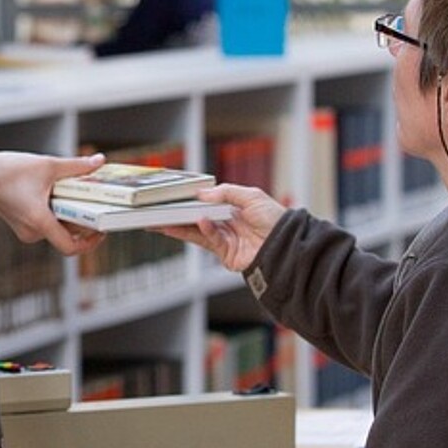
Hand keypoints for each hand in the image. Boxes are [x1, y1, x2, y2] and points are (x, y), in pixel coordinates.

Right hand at [0, 150, 106, 255]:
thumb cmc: (3, 173)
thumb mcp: (47, 165)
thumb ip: (76, 166)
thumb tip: (98, 162)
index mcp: (40, 222)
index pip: (71, 247)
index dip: (91, 242)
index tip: (101, 229)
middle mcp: (33, 231)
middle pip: (68, 233)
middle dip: (82, 217)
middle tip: (94, 201)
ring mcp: (27, 229)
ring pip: (57, 225)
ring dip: (68, 211)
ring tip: (73, 190)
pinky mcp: (23, 223)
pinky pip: (46, 221)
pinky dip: (56, 209)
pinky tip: (57, 190)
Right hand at [156, 183, 284, 272]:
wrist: (288, 244)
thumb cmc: (276, 219)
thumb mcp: (252, 196)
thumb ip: (226, 193)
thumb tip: (202, 194)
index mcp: (232, 209)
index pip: (206, 204)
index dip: (190, 202)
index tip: (174, 199)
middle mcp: (227, 224)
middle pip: (196, 219)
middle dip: (177, 216)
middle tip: (158, 212)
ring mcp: (225, 240)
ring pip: (197, 232)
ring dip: (180, 226)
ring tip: (163, 221)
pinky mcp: (226, 254)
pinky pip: (210, 240)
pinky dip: (203, 230)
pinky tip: (200, 221)